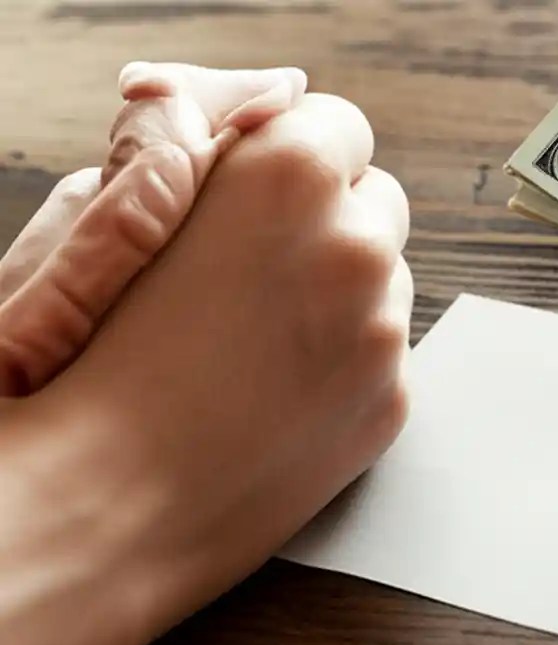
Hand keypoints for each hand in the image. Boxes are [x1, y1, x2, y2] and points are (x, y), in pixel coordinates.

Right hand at [0, 92, 410, 644]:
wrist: (90, 513)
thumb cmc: (71, 363)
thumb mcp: (102, 216)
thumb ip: (184, 152)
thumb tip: (230, 125)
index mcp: (287, 176)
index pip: (338, 124)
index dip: (291, 151)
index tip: (259, 185)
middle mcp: (356, 247)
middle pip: (374, 202)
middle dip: (325, 219)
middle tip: (248, 265)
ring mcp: (384, 333)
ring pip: (384, 279)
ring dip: (339, 291)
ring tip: (250, 340)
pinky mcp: (391, 405)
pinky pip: (382, 353)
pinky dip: (344, 360)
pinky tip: (272, 391)